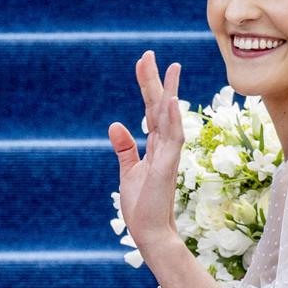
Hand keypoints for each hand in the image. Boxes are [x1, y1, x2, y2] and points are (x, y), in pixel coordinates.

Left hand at [108, 50, 183, 265]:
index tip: (144, 61)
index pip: (151, 109)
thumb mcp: (128, 171)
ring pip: (170, 118)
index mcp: (155, 146)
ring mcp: (169, 156)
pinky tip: (171, 101)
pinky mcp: (167, 168)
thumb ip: (125, 148)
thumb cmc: (142, 206)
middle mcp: (165, 146)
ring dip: (170, 93)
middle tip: (149, 53)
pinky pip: (172, 139)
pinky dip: (172, 119)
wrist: (150, 233)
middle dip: (156, 80)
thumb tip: (115, 124)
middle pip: (160, 106)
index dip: (147, 85)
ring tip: (172, 68)